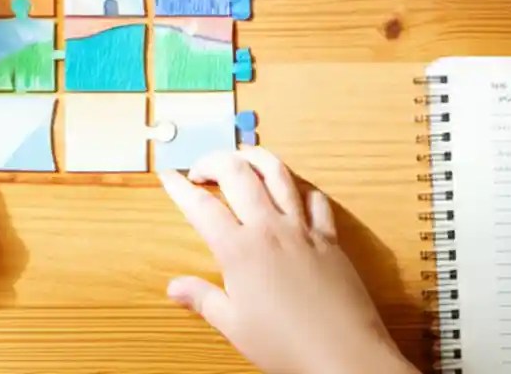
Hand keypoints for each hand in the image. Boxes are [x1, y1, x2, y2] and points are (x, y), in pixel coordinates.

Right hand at [159, 148, 414, 373]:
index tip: (167, 176)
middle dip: (212, 161)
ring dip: (255, 157)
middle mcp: (269, 229)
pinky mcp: (328, 238)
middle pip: (236, 173)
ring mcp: (302, 229)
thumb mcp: (234, 325)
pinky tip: (293, 191)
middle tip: (199, 168)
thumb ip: (202, 299)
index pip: (200, 206)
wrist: (342, 354)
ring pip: (277, 174)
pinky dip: (301, 188)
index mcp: (239, 251)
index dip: (178, 187)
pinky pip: (315, 200)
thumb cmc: (287, 345)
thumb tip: (175, 287)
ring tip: (241, 157)